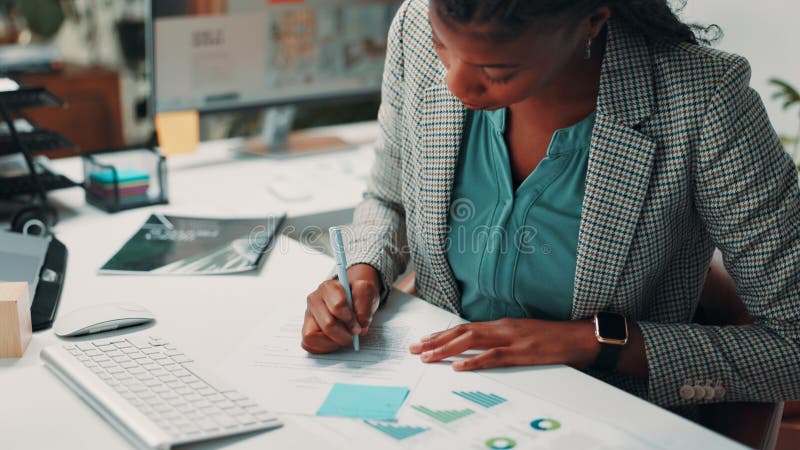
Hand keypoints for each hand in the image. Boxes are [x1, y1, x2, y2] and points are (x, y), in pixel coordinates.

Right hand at [302, 264, 380, 353]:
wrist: (352, 298)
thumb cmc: (356, 296)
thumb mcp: (367, 292)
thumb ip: (365, 306)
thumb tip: (360, 327)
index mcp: (328, 287)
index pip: (338, 306)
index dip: (350, 319)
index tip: (358, 324)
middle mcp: (314, 300)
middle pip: (327, 324)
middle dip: (344, 334)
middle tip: (353, 333)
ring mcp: (309, 315)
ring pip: (313, 336)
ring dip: (333, 342)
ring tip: (343, 336)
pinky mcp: (307, 329)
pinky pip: (309, 344)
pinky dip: (324, 347)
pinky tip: (335, 340)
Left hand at [409, 318, 598, 370]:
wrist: (581, 336)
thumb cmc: (554, 337)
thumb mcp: (523, 333)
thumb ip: (503, 337)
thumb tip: (482, 345)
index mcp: (502, 324)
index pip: (465, 328)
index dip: (443, 334)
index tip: (424, 340)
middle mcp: (503, 327)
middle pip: (462, 333)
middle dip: (436, 341)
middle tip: (416, 349)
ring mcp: (512, 339)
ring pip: (471, 342)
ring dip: (447, 350)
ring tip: (428, 357)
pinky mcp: (523, 352)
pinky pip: (494, 357)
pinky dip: (474, 362)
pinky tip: (459, 367)